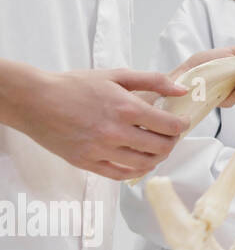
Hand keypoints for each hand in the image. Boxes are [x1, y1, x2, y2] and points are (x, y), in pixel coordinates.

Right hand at [15, 67, 188, 179]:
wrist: (36, 101)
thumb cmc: (76, 85)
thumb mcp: (116, 75)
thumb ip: (153, 81)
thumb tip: (182, 90)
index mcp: (126, 108)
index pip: (169, 126)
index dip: (181, 125)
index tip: (181, 122)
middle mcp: (116, 132)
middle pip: (161, 147)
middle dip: (172, 142)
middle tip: (170, 136)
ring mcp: (101, 150)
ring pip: (143, 164)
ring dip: (157, 158)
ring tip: (157, 149)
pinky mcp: (87, 162)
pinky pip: (120, 174)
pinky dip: (136, 171)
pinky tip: (140, 163)